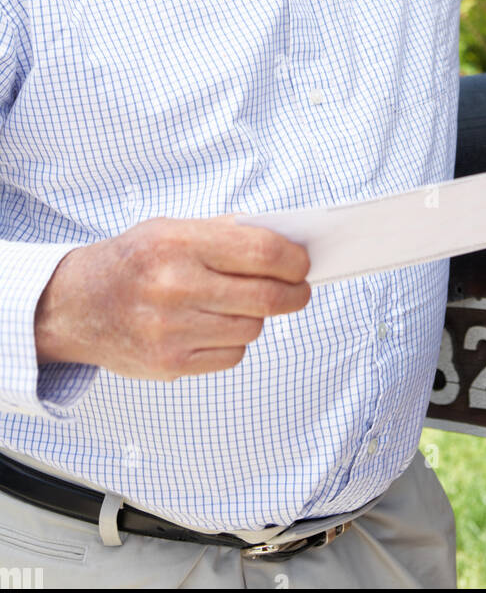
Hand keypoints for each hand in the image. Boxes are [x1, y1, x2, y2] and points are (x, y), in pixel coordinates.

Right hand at [34, 215, 310, 379]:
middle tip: (300, 289)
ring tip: (243, 303)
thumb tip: (284, 243)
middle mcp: (175, 286)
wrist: (75, 304)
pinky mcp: (169, 363)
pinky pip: (232, 355)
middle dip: (295, 293)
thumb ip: (226, 233)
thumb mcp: (171, 228)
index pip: (262, 253)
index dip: (294, 260)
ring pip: (253, 328)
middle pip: (266, 297)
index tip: (303, 263)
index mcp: (179, 243)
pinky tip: (217, 325)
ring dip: (259, 316)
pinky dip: (235, 340)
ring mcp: (171, 329)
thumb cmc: (131, 261)